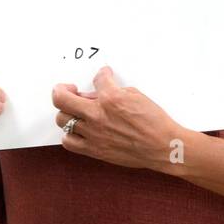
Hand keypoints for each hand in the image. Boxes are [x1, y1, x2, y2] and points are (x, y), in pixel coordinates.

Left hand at [52, 66, 182, 170]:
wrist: (162, 147)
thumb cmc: (154, 123)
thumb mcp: (136, 96)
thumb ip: (113, 91)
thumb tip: (97, 92)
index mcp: (110, 99)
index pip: (97, 79)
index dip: (101, 74)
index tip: (103, 76)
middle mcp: (97, 116)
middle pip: (61, 99)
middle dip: (62, 89)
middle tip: (69, 89)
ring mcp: (93, 134)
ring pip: (62, 119)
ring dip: (67, 111)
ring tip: (75, 110)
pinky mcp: (94, 149)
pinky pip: (69, 141)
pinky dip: (69, 134)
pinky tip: (77, 129)